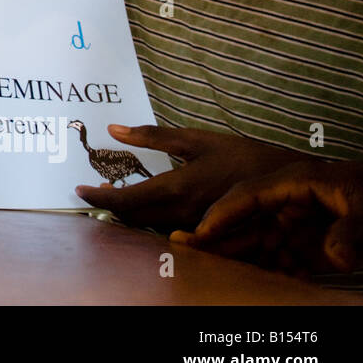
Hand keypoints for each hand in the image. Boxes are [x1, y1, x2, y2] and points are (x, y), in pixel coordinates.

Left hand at [74, 125, 304, 231]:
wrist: (284, 182)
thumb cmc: (240, 156)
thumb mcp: (197, 139)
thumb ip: (153, 135)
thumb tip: (113, 129)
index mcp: (177, 187)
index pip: (125, 200)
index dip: (98, 198)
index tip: (79, 191)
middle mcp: (182, 213)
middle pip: (132, 219)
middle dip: (109, 207)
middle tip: (95, 190)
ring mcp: (194, 226)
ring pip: (148, 227)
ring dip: (127, 215)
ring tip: (116, 195)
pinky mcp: (205, 232)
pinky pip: (167, 231)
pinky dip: (148, 220)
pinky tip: (145, 206)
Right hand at [172, 159, 362, 274]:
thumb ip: (350, 233)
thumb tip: (336, 257)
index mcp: (295, 183)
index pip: (249, 196)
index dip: (223, 214)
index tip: (201, 232)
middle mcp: (287, 204)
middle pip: (244, 221)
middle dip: (216, 236)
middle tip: (183, 248)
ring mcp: (295, 225)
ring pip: (257, 243)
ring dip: (239, 259)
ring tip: (212, 273)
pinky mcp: (305, 244)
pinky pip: (279, 260)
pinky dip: (270, 272)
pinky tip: (259, 285)